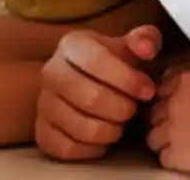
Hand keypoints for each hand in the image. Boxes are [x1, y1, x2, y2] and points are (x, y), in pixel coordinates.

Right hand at [36, 25, 160, 160]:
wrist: (87, 84)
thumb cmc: (113, 67)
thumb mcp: (130, 49)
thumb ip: (144, 41)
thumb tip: (146, 47)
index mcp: (71, 46)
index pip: (96, 61)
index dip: (128, 79)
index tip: (148, 90)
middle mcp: (51, 72)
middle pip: (91, 98)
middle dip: (123, 109)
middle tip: (133, 108)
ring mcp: (43, 104)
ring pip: (84, 128)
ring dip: (112, 131)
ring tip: (119, 122)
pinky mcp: (42, 132)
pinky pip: (69, 149)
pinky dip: (93, 148)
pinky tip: (102, 137)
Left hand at [148, 64, 189, 178]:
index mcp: (186, 80)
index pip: (162, 87)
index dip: (169, 99)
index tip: (177, 107)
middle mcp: (173, 102)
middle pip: (155, 111)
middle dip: (165, 120)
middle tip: (183, 128)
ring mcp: (171, 129)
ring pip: (154, 136)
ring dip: (165, 140)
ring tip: (186, 145)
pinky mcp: (175, 154)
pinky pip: (164, 157)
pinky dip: (174, 159)